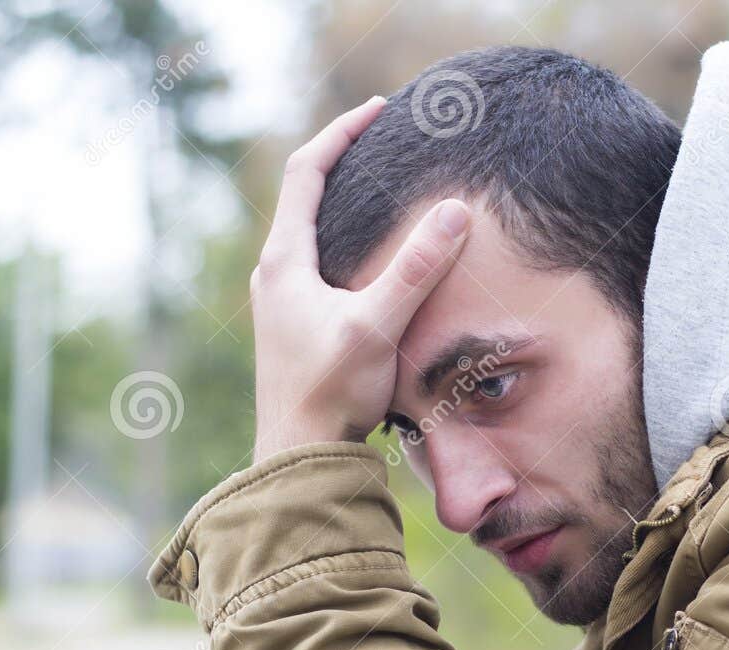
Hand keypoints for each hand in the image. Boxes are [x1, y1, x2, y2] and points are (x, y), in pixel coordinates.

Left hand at [250, 95, 471, 460]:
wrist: (299, 458)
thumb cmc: (330, 392)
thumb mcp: (377, 325)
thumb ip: (415, 269)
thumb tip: (454, 213)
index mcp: (284, 261)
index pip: (305, 170)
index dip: (341, 133)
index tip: (378, 112)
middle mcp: (274, 275)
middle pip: (305, 197)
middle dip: (345, 163)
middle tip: (385, 144)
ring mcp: (281, 303)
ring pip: (311, 235)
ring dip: (344, 208)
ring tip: (384, 194)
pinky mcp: (295, 328)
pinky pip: (319, 268)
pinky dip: (347, 246)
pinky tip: (375, 265)